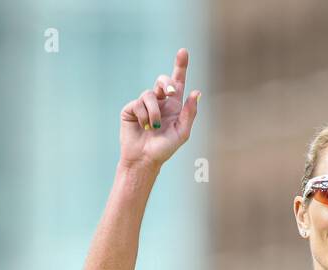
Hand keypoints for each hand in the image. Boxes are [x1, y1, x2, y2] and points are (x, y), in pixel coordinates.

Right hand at [119, 48, 201, 168]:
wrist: (144, 159)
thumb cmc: (164, 148)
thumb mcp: (182, 132)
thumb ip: (190, 113)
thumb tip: (196, 92)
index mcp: (173, 105)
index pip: (177, 82)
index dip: (180, 66)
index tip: (183, 51)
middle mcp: (159, 101)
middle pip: (162, 80)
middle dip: (166, 83)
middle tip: (170, 92)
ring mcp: (144, 104)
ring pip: (150, 94)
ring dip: (154, 112)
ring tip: (154, 127)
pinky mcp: (131, 108)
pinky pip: (139, 104)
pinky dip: (144, 117)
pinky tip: (144, 128)